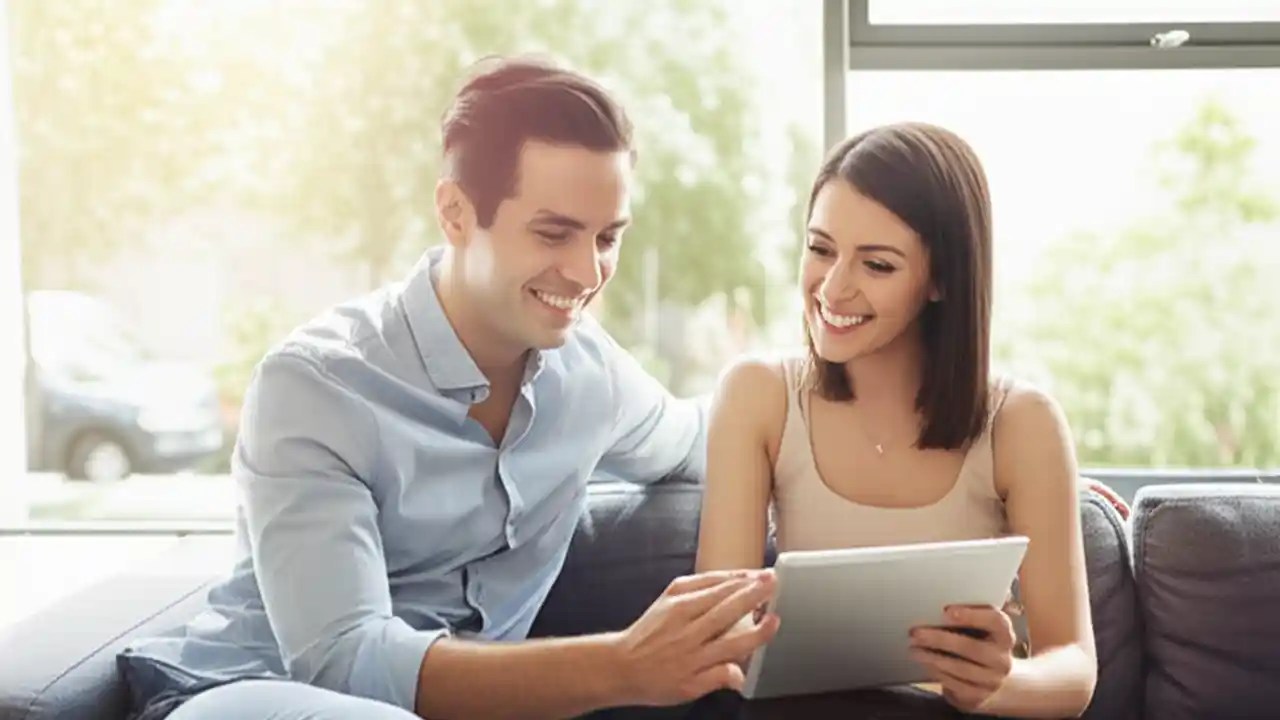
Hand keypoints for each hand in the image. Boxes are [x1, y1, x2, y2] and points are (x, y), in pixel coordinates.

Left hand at [609, 569, 779, 705]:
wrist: (620, 664)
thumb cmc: (655, 680)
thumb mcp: (688, 691)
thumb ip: (716, 679)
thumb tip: (741, 676)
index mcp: (696, 658)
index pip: (735, 643)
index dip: (758, 631)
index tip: (774, 620)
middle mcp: (689, 631)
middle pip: (727, 609)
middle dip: (753, 594)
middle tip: (774, 582)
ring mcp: (678, 609)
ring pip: (715, 591)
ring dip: (741, 580)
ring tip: (762, 574)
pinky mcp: (670, 595)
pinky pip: (700, 580)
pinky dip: (720, 575)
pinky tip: (735, 574)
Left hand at [909, 604, 1015, 712]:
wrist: (1000, 681)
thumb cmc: (982, 643)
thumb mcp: (984, 628)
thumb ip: (969, 614)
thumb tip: (939, 599)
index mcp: (1005, 635)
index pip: (995, 621)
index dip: (972, 615)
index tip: (946, 610)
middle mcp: (1002, 659)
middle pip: (971, 647)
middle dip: (940, 639)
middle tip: (916, 632)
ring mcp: (992, 681)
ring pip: (960, 668)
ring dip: (933, 657)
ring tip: (914, 648)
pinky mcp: (979, 697)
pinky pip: (955, 684)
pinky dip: (937, 672)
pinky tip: (925, 663)